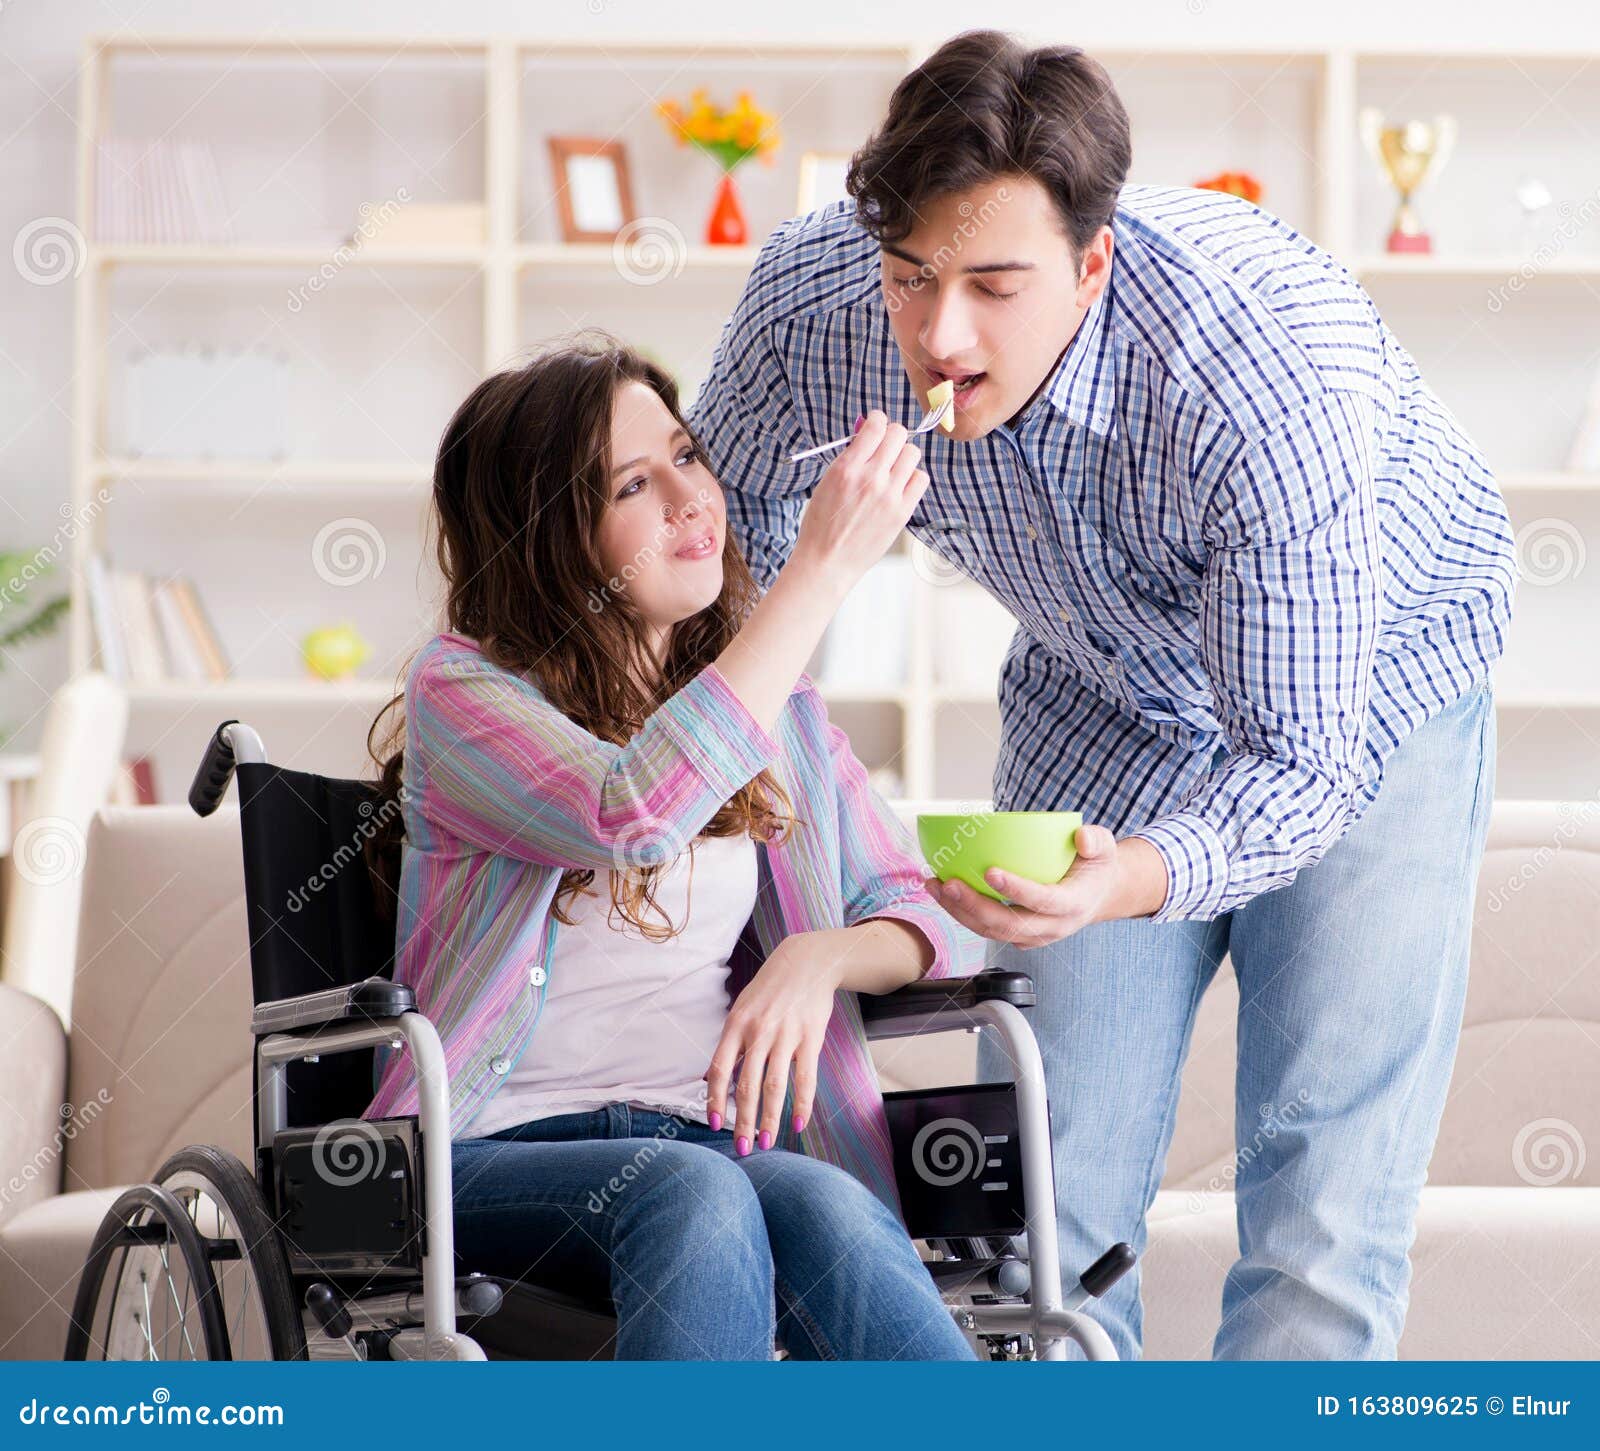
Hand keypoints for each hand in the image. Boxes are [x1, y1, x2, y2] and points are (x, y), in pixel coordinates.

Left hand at [703, 933, 840, 1151]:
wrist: (807, 961)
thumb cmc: (769, 989)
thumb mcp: (741, 1009)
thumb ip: (728, 1044)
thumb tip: (706, 1078)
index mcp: (736, 1025)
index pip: (720, 1069)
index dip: (715, 1099)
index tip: (714, 1124)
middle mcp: (759, 1032)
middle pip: (748, 1085)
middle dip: (743, 1120)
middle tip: (742, 1148)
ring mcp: (786, 1035)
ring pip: (776, 1086)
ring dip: (770, 1119)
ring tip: (766, 1143)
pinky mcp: (811, 1038)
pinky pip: (806, 1078)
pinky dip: (803, 1104)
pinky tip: (799, 1124)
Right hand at [791, 409, 928, 594]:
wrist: (827, 562)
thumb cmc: (821, 523)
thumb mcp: (826, 483)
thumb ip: (849, 457)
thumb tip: (867, 433)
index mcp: (847, 467)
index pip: (875, 425)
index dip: (877, 420)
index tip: (875, 425)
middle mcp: (871, 477)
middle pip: (898, 434)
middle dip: (892, 435)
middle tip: (885, 446)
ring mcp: (889, 495)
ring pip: (913, 453)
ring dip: (903, 455)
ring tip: (892, 468)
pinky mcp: (902, 511)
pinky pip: (920, 479)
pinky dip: (913, 477)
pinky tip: (900, 485)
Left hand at [922, 826, 1168, 946]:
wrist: (1096, 895)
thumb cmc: (1095, 867)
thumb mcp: (1105, 848)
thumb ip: (1096, 840)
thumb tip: (1081, 838)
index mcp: (1073, 905)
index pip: (1044, 901)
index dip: (1017, 890)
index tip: (990, 872)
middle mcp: (1052, 927)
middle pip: (1009, 924)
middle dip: (974, 907)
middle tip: (949, 883)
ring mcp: (1033, 935)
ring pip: (991, 931)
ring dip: (959, 911)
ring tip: (935, 885)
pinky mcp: (1018, 935)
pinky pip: (986, 929)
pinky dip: (961, 913)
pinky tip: (942, 891)